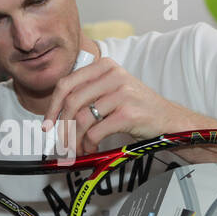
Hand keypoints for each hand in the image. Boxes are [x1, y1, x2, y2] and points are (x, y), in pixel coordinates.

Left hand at [42, 58, 190, 153]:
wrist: (169, 119)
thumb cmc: (137, 108)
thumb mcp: (111, 91)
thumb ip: (87, 94)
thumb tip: (55, 116)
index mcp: (104, 66)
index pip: (67, 83)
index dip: (53, 107)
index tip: (47, 125)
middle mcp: (113, 75)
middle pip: (72, 102)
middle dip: (62, 127)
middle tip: (61, 143)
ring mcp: (122, 93)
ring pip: (82, 118)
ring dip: (75, 139)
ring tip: (78, 149)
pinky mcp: (128, 113)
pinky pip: (95, 132)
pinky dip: (89, 145)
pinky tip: (92, 149)